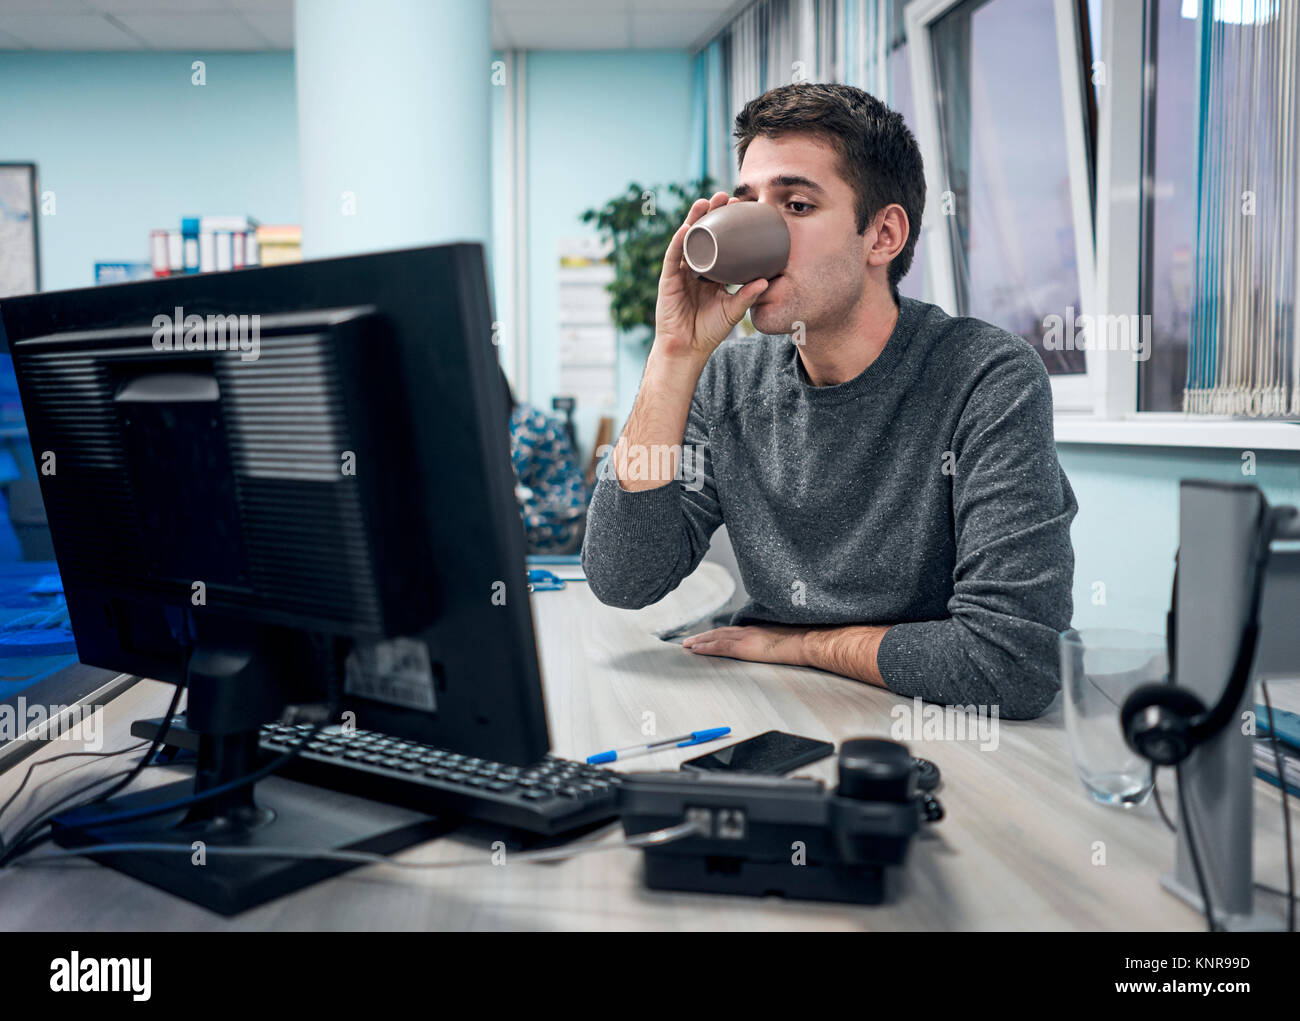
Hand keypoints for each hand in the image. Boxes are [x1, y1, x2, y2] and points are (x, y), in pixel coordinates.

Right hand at [653, 192, 770, 365]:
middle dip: (710, 214)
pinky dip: (679, 242)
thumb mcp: (733, 310)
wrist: (687, 349)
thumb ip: (747, 295)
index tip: (740, 208)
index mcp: (709, 272)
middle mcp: (693, 268)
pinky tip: (686, 228)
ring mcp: (679, 273)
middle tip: (725, 196)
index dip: (726, 224)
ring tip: (704, 202)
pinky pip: (673, 258)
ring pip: (686, 239)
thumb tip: (767, 280)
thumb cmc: (708, 331)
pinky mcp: (667, 281)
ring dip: (693, 219)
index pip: (718, 241)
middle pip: (701, 234)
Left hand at [682, 624, 808, 666]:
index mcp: (758, 630)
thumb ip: (773, 643)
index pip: (732, 631)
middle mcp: (749, 630)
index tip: (707, 635)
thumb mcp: (784, 641)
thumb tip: (773, 649)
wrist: (807, 642)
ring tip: (687, 645)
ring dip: (700, 641)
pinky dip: (706, 648)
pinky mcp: (745, 647)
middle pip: (720, 632)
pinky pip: (720, 647)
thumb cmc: (802, 643)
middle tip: (689, 640)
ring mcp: (746, 638)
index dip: (717, 633)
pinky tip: (695, 650)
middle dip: (703, 636)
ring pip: (716, 638)